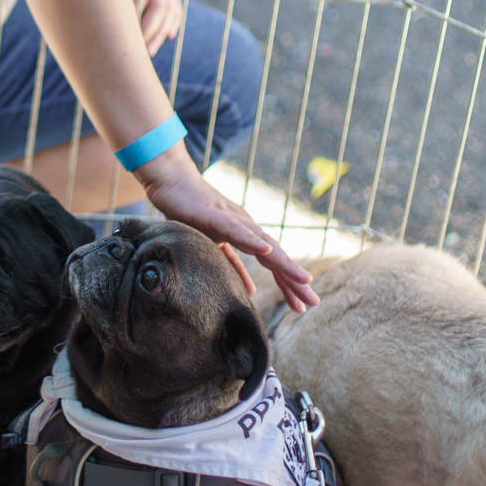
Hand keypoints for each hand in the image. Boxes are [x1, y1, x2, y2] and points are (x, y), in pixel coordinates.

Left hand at [117, 0, 182, 56]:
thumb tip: (106, 22)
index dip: (135, 15)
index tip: (125, 34)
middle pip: (159, 2)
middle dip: (150, 29)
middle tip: (139, 48)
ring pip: (169, 7)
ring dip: (160, 32)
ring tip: (149, 51)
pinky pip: (175, 6)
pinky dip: (173, 22)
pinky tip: (167, 37)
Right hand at [134, 157, 318, 311]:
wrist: (171, 179)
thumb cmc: (190, 211)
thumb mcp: (213, 246)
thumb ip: (232, 265)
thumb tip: (250, 291)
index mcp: (246, 236)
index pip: (272, 264)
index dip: (288, 284)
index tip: (301, 306)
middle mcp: (246, 227)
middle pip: (275, 257)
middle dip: (295, 280)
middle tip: (314, 302)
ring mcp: (232, 220)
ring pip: (263, 244)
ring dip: (285, 263)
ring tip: (304, 279)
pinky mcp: (214, 215)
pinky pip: (235, 230)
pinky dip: (252, 240)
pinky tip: (267, 250)